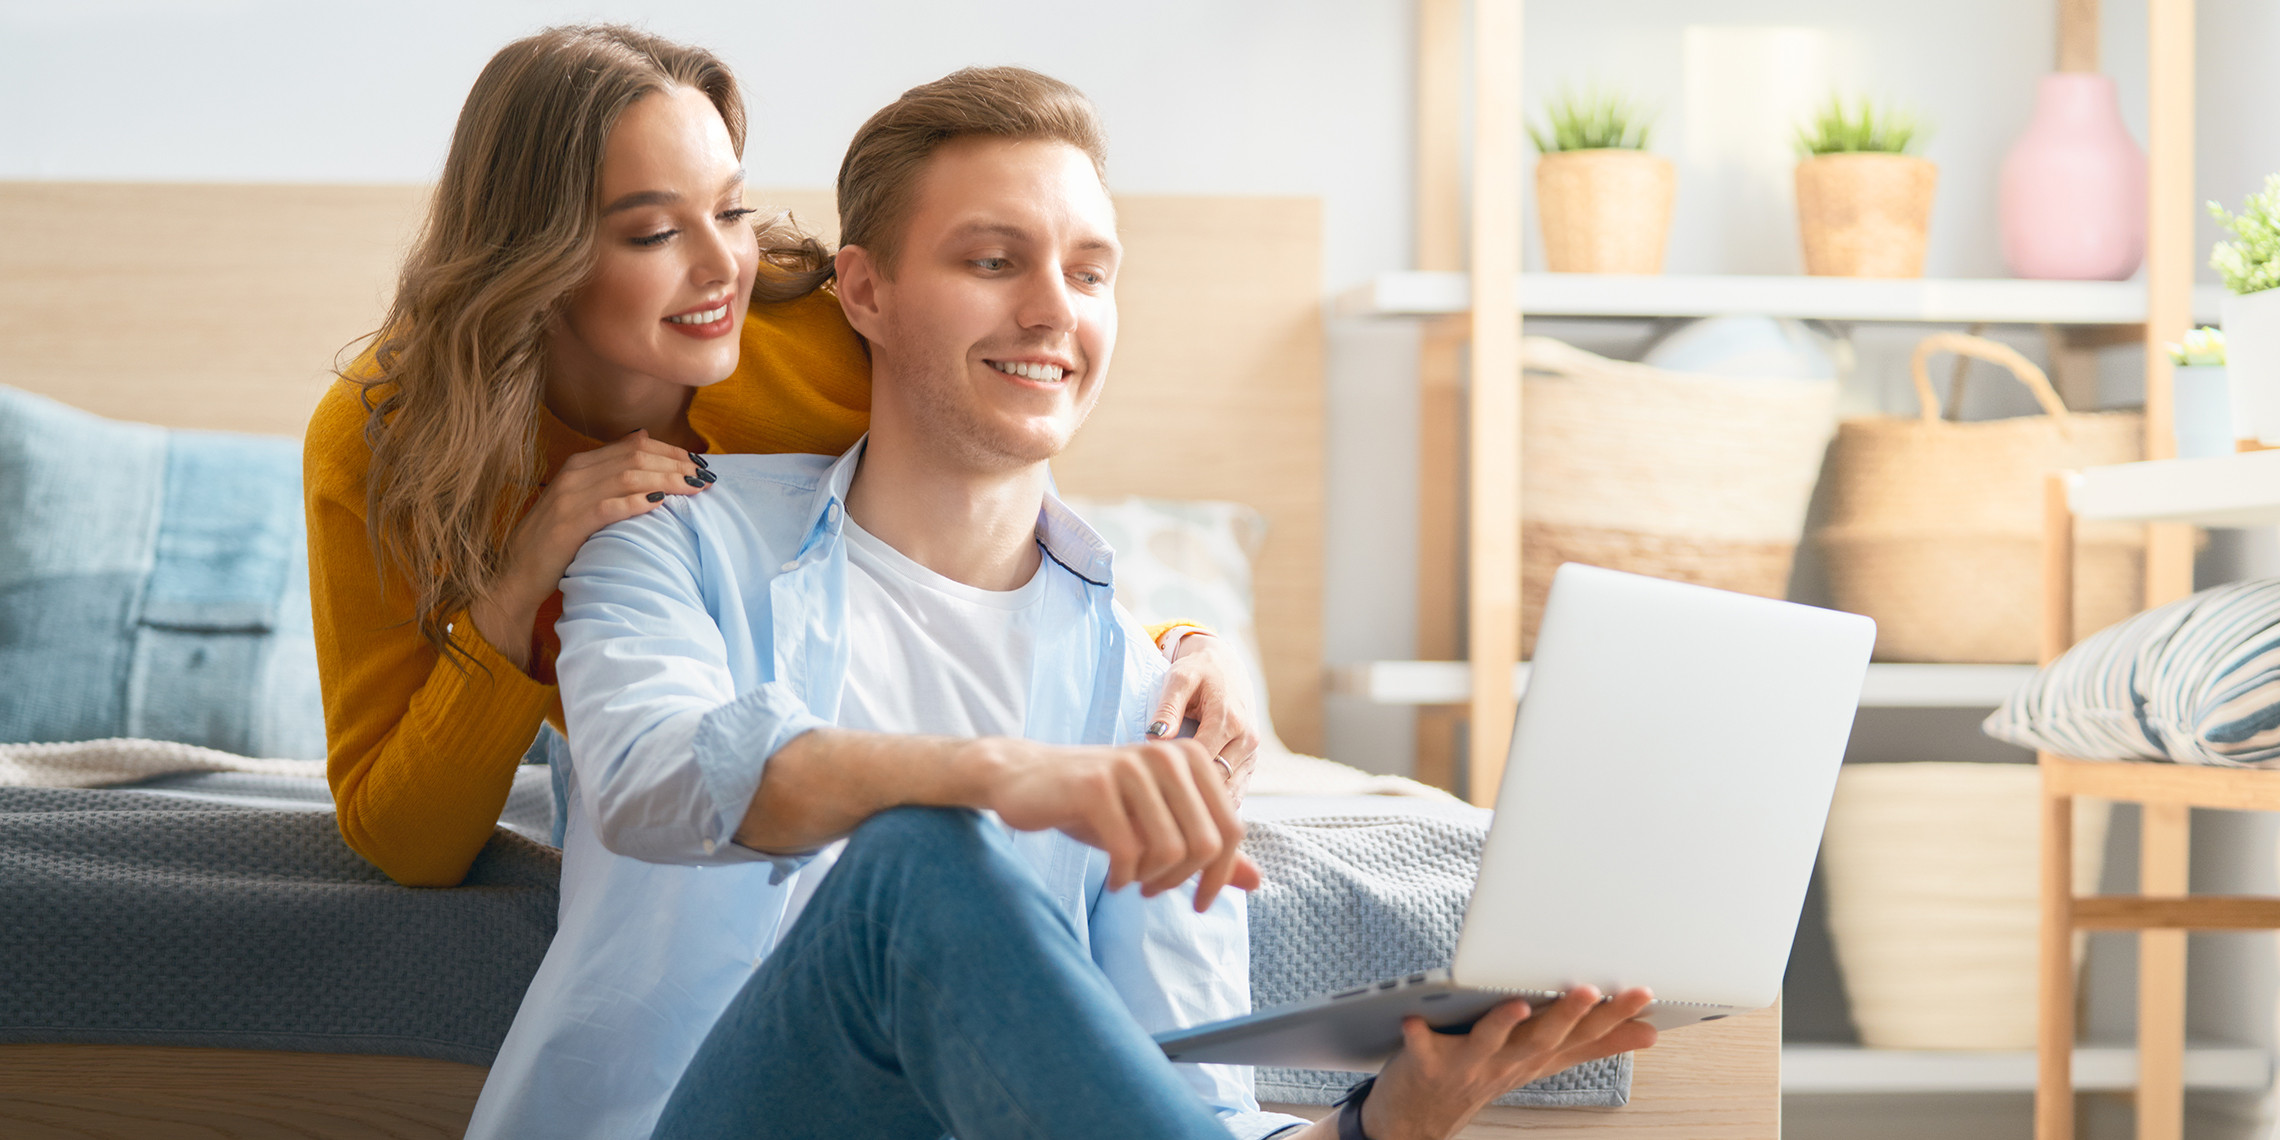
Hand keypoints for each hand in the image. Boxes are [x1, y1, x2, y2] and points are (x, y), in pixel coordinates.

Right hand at [470, 430, 710, 669]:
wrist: (515, 572)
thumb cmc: (557, 538)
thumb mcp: (582, 497)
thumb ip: (610, 470)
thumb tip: (645, 438)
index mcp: (580, 464)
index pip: (634, 445)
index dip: (671, 451)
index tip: (699, 463)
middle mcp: (575, 474)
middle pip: (636, 457)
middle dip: (676, 464)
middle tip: (706, 476)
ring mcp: (570, 498)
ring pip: (627, 476)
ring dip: (666, 480)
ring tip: (694, 489)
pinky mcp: (569, 524)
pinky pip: (609, 506)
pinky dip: (637, 502)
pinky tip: (660, 505)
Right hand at [975, 736, 1261, 911]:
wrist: (1023, 781)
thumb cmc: (1097, 806)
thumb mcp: (1157, 827)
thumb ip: (1207, 850)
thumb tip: (1258, 882)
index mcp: (1191, 758)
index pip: (1232, 830)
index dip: (1220, 875)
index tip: (1198, 901)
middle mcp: (1167, 754)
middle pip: (1206, 843)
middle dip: (1182, 880)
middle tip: (1154, 890)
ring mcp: (1132, 767)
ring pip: (1171, 850)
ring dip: (1152, 880)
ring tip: (1132, 880)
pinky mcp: (1096, 786)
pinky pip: (1129, 851)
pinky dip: (1123, 877)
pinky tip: (1113, 877)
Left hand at [1145, 632, 1262, 801]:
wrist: (1226, 666)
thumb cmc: (1199, 671)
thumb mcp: (1179, 679)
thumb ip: (1167, 709)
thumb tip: (1154, 738)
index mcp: (1229, 720)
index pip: (1200, 761)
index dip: (1174, 773)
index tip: (1150, 781)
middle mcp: (1247, 739)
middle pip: (1216, 781)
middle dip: (1188, 791)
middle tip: (1156, 800)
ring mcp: (1252, 754)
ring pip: (1229, 793)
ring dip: (1203, 802)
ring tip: (1172, 807)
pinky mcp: (1251, 763)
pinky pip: (1236, 792)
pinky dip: (1215, 802)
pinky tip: (1191, 806)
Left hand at [1361, 987, 1657, 1139]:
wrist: (1421, 1116)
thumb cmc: (1484, 1076)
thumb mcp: (1545, 1060)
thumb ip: (1594, 1043)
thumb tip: (1648, 1033)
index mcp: (1537, 1056)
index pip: (1582, 1035)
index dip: (1614, 1015)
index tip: (1643, 992)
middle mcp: (1508, 1062)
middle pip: (1543, 1039)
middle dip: (1567, 1015)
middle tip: (1590, 990)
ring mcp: (1468, 1064)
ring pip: (1491, 1041)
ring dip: (1504, 1023)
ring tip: (1520, 1004)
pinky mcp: (1426, 1062)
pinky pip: (1422, 1046)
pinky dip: (1420, 1035)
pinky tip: (1415, 1019)